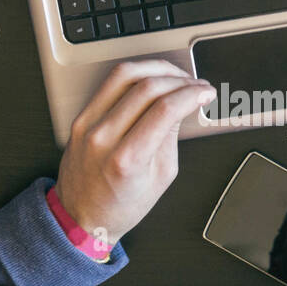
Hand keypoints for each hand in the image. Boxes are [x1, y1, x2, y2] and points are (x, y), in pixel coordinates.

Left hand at [52, 60, 214, 244]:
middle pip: (147, 87)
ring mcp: (88, 125)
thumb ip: (171, 137)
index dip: (192, 94)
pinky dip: (136, 74)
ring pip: (125, 75)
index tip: (205, 93)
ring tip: (175, 76)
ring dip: (157, 68)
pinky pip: (109, 83)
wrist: (81, 216)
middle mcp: (103, 138)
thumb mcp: (161, 177)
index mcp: (127, 160)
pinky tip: (151, 78)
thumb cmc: (120, 205)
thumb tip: (183, 104)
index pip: (165, 109)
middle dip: (180, 80)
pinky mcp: (81, 117)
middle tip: (196, 85)